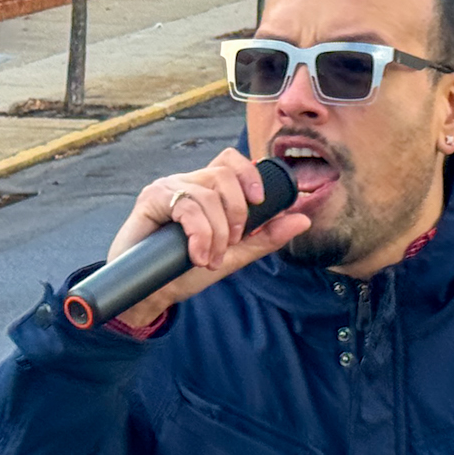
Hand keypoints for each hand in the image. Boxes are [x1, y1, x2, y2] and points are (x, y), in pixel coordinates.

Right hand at [103, 148, 310, 328]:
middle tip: (231, 243)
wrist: (151, 293)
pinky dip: (200, 235)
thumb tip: (303, 219)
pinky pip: (188, 207)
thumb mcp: (235, 254)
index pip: (231, 161)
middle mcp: (187, 183)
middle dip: (238, 214)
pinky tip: (196, 255)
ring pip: (208, 195)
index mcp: (206, 190)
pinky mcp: (150, 199)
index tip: (259, 201)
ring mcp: (167, 188)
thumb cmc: (186, 270)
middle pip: (224, 174)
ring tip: (209, 257)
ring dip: (217, 233)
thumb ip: (266, 236)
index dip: (250, 174)